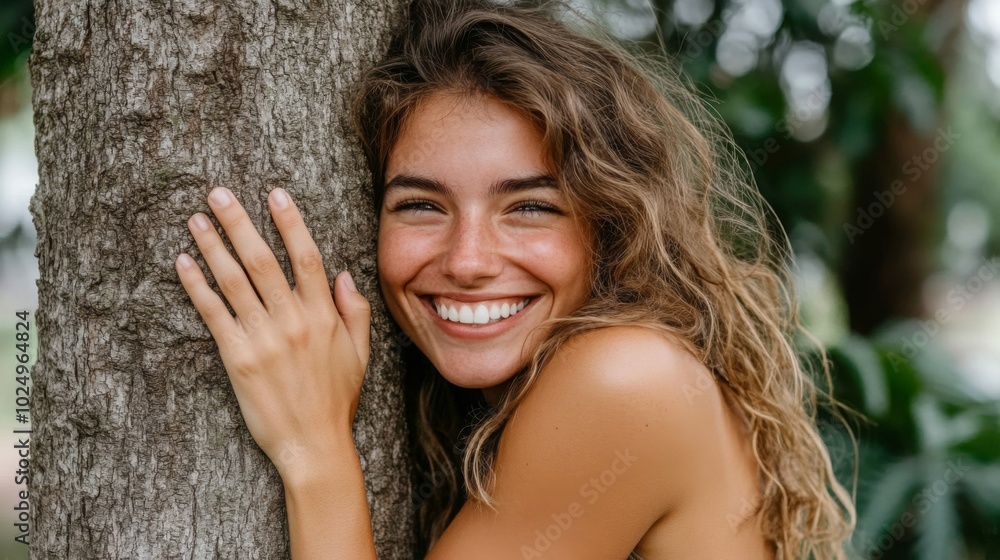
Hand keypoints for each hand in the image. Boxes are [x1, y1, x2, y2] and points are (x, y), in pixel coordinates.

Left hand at [175, 187, 369, 479]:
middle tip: (218, 193)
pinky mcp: (238, 358)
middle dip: (239, 222)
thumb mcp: (360, 352)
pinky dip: (196, 286)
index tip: (274, 194)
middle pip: (263, 260)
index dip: (290, 222)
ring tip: (195, 219)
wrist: (313, 443)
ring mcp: (264, 339)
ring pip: (234, 281)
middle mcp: (293, 321)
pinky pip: (213, 313)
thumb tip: (343, 274)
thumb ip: (353, 310)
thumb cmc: (337, 399)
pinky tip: (183, 263)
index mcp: (323, 316)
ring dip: (213, 246)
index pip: (306, 257)